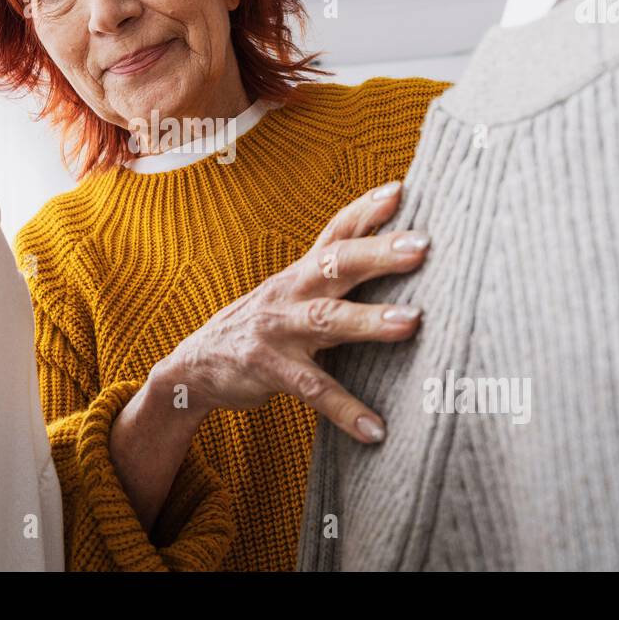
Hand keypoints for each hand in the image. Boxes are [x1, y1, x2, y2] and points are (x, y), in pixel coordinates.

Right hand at [162, 180, 427, 442]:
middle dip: (378, 253)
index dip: (366, 209)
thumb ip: (336, 278)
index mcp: (302, 272)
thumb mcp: (295, 293)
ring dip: (369, 321)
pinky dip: (346, 410)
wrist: (196, 365)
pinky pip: (313, 390)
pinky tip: (376, 430)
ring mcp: (278, 329)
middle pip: (336, 263)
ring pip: (326, 320)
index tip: (401, 189)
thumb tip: (400, 260)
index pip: (336, 231)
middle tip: (422, 245)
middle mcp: (290, 292)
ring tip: (412, 323)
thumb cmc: (267, 326)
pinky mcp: (268, 369)